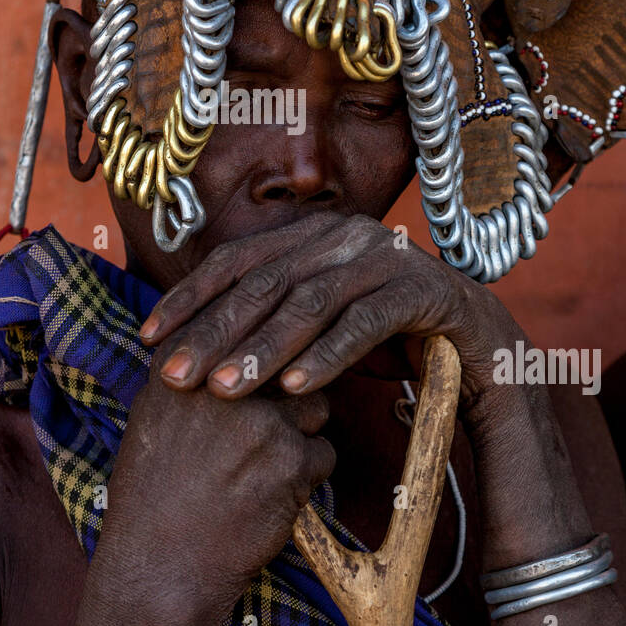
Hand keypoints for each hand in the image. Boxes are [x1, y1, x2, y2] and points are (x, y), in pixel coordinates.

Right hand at [98, 357, 335, 621]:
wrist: (159, 570)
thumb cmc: (153, 497)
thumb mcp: (155, 416)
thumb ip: (196, 373)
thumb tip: (236, 343)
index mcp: (183, 365)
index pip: (246, 329)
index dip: (260, 356)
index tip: (256, 383)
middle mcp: (223, 384)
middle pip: (288, 363)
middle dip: (285, 395)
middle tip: (263, 436)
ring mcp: (260, 420)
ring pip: (314, 406)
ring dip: (299, 436)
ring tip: (259, 473)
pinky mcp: (292, 460)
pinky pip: (323, 453)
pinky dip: (306, 478)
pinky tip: (269, 500)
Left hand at [140, 210, 527, 428]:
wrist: (479, 350)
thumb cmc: (386, 342)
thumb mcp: (318, 331)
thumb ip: (269, 326)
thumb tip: (190, 348)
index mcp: (311, 235)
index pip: (235, 260)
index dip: (188, 297)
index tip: (145, 337)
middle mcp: (344, 234)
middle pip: (264, 281)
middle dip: (213, 330)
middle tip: (174, 375)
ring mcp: (386, 256)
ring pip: (310, 301)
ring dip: (264, 349)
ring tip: (225, 390)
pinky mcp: (424, 289)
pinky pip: (365, 323)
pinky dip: (328, 356)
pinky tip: (295, 391)